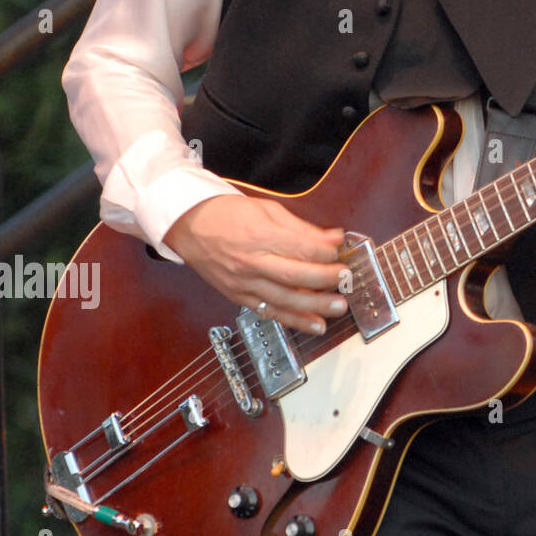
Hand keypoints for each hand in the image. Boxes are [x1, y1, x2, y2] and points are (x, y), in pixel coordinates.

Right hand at [163, 194, 348, 334]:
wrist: (189, 227)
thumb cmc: (228, 214)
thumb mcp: (267, 210)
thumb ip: (302, 228)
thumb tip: (334, 237)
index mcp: (259, 236)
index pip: (300, 248)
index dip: (325, 252)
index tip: (340, 251)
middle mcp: (251, 263)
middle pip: (294, 276)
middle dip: (325, 279)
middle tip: (346, 279)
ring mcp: (243, 283)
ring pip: (284, 300)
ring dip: (315, 306)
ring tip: (339, 307)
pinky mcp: (238, 296)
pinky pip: (269, 311)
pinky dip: (293, 320)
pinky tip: (315, 325)